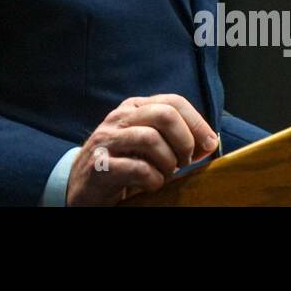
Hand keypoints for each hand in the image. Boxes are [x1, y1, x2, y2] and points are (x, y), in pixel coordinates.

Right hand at [66, 94, 217, 205]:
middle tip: (183, 162)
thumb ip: (172, 137)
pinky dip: (153, 180)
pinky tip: (151, 185)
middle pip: (165, 115)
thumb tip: (209, 142)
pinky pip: (138, 168)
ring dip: (168, 162)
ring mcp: (107, 141)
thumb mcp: (145, 144)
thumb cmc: (121, 165)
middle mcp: (119, 118)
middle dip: (184, 142)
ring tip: (165, 175)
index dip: (197, 123)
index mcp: (133, 108)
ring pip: (151, 139)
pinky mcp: (100, 166)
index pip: (173, 101)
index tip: (208, 145)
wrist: (81, 188)